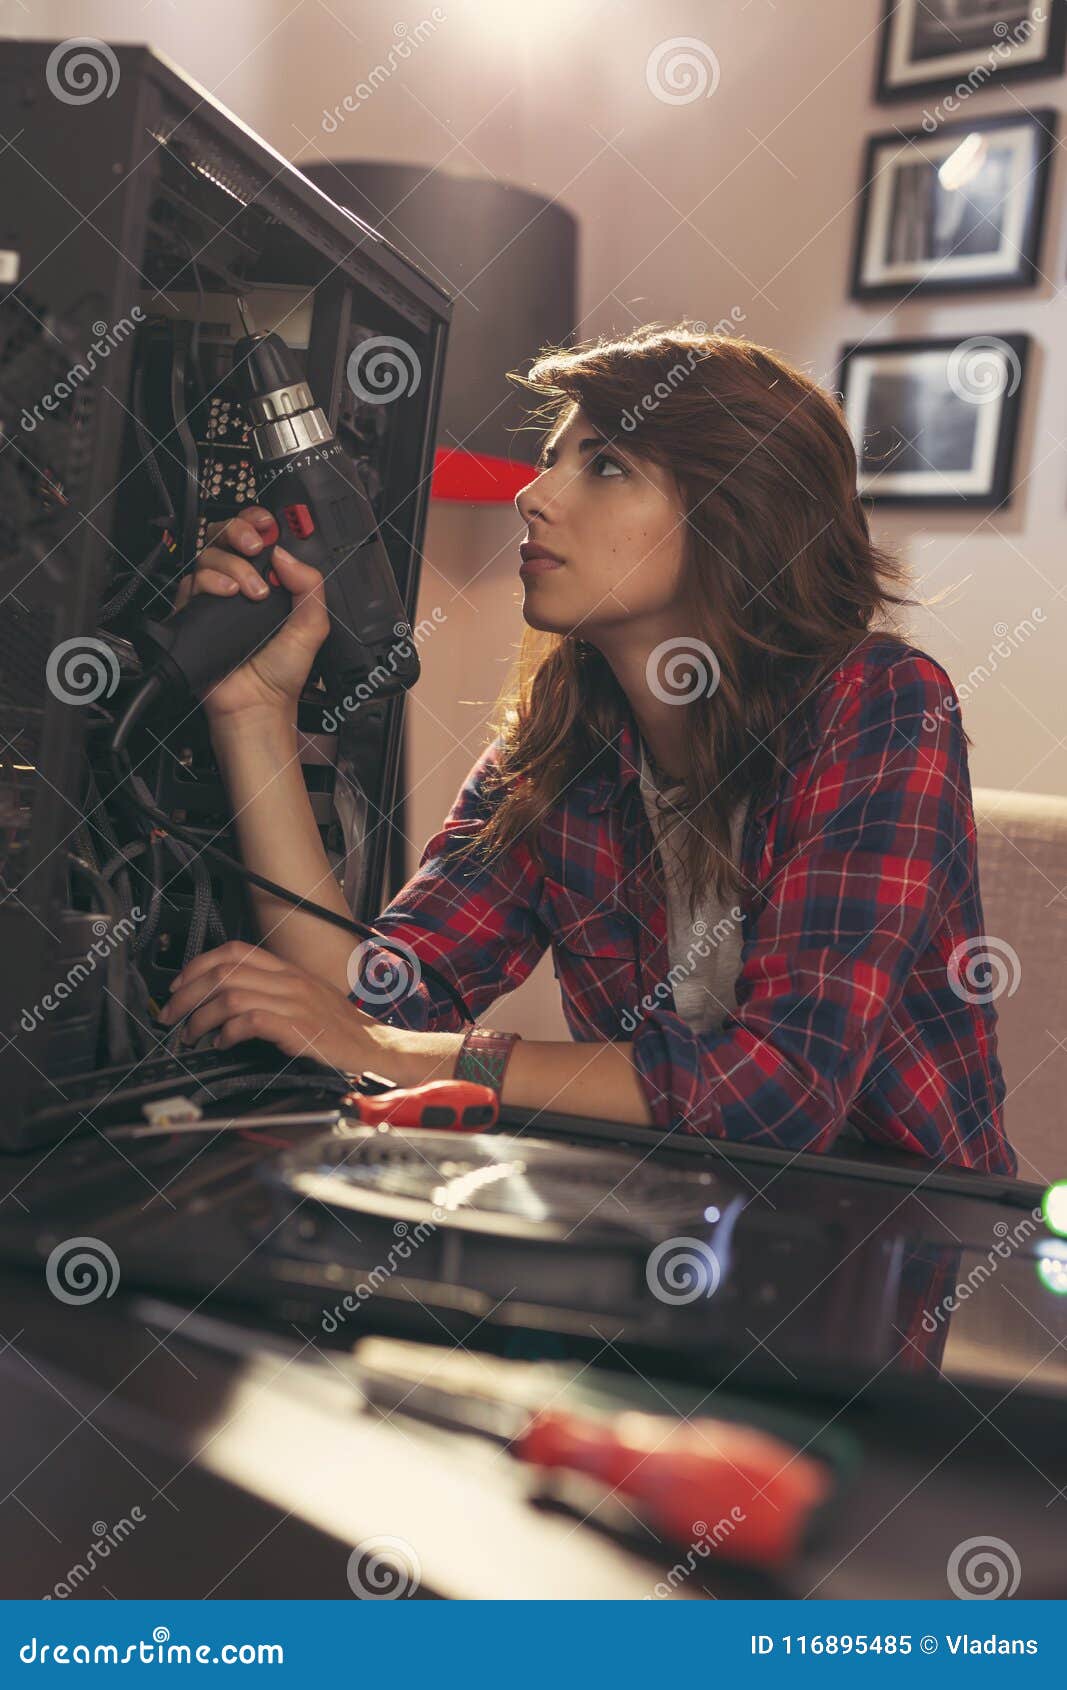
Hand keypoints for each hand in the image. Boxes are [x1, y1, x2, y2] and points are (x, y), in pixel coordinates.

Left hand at [158, 939, 409, 1077]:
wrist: (374, 1048)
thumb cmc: (340, 1028)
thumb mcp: (305, 997)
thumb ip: (271, 990)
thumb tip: (226, 998)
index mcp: (288, 970)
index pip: (234, 951)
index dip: (198, 964)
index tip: (178, 985)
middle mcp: (289, 980)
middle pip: (223, 971)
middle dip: (187, 992)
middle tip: (170, 1014)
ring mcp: (293, 1002)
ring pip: (230, 995)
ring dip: (200, 1016)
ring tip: (192, 1034)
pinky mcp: (296, 1028)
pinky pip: (250, 1021)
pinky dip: (226, 1032)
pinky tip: (221, 1044)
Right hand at [171, 507, 329, 720]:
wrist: (257, 704)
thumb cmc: (281, 673)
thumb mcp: (312, 626)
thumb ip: (310, 586)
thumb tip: (285, 554)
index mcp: (270, 583)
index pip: (258, 539)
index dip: (257, 523)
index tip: (267, 524)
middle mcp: (241, 585)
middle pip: (227, 537)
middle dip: (239, 531)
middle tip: (254, 547)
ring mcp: (216, 597)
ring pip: (210, 555)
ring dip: (232, 565)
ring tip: (250, 591)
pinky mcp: (194, 612)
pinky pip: (191, 581)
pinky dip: (210, 581)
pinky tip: (228, 594)